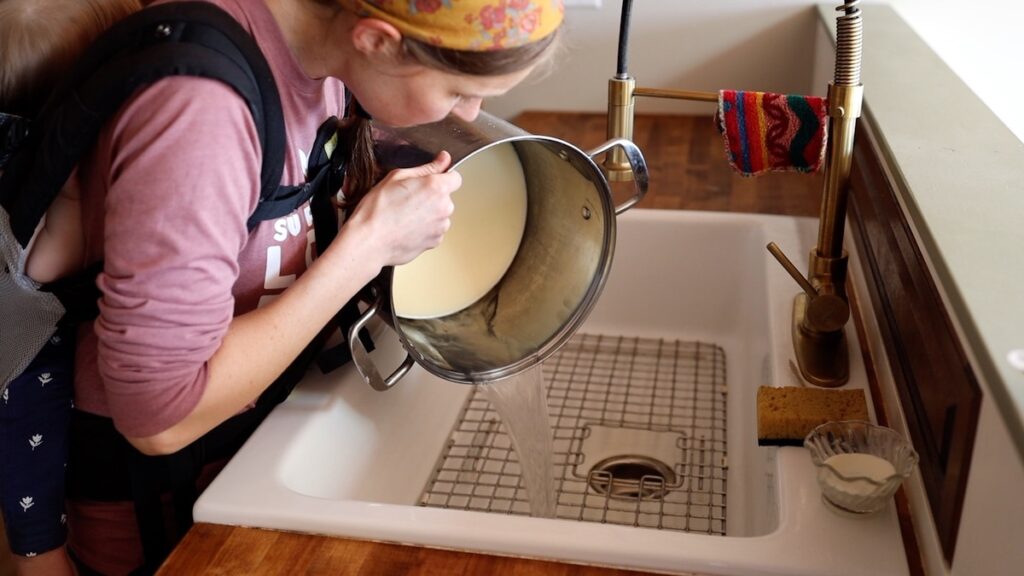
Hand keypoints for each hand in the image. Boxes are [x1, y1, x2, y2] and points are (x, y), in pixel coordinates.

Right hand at [344, 151, 460, 267]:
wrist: (369, 241)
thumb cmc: (378, 210)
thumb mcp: (397, 177)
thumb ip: (427, 167)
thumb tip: (443, 159)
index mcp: (436, 188)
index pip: (455, 177)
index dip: (442, 177)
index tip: (430, 180)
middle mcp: (443, 208)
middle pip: (446, 197)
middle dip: (431, 196)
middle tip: (407, 199)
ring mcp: (441, 227)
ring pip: (440, 214)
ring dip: (428, 213)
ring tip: (404, 215)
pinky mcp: (435, 242)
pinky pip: (434, 230)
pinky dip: (424, 228)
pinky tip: (406, 227)